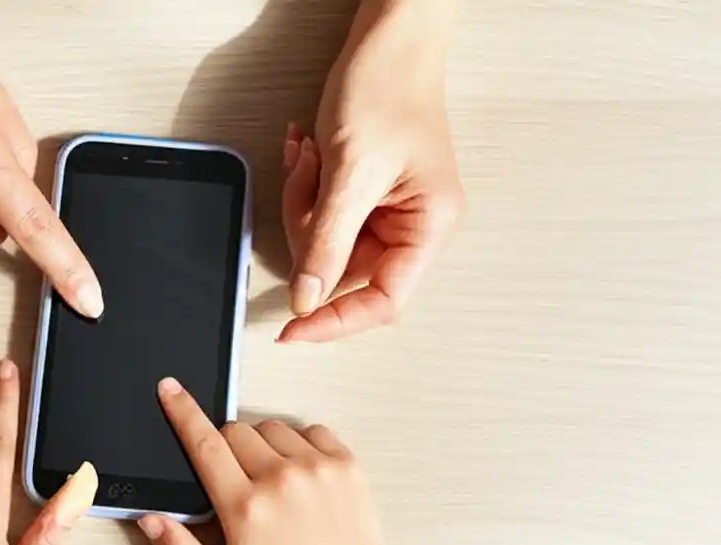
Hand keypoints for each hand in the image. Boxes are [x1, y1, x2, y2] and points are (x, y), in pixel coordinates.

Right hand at [138, 379, 543, 544]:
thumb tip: (149, 518)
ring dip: (262, 445)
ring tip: (271, 483)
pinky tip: (300, 476)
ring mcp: (317, 468)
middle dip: (225, 447)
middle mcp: (280, 479)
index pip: (203, 443)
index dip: (182, 412)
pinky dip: (299, 444)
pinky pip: (311, 430)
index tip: (170, 388)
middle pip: (235, 430)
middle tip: (236, 483)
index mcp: (244, 508)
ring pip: (271, 427)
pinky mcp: (347, 465)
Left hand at [280, 0, 462, 341]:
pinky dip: (306, 188)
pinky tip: (308, 151)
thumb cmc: (388, 88)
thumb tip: (307, 300)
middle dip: (309, 232)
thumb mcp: (350, 171)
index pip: (383, 300)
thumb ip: (327, 242)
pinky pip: (322, 215)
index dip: (335, 321)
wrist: (387, 38)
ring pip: (325, 243)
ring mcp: (388, 212)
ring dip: (304, 202)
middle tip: (303, 185)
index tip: (291, 332)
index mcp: (429, 226)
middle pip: (345, 271)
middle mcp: (414, 225)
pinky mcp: (364, 195)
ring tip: (309, 155)